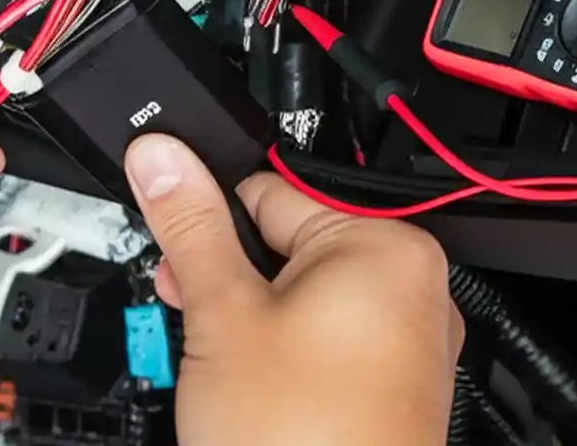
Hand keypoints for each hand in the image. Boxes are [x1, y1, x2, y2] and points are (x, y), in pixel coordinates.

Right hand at [124, 134, 462, 444]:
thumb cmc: (299, 440)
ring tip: (216, 356)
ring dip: (251, 313)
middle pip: (291, 243)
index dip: (209, 216)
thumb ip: (190, 225)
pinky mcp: (396, 387)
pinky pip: (332, 338)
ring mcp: (410, 343)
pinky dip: (285, 348)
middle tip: (187, 302)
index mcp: (385, 248)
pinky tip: (249, 383)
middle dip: (228, 270)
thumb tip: (163, 159)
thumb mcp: (223, 315)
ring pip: (307, 295)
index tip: (172, 234)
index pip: (272, 191)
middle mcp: (414, 288)